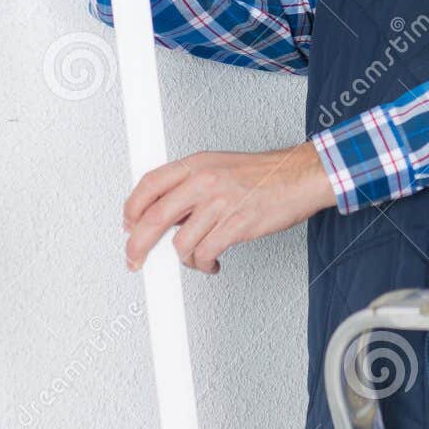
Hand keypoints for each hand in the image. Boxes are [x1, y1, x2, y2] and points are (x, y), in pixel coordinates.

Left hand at [123, 141, 335, 274]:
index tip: (128, 226)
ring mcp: (220, 204)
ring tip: (195, 259)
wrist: (301, 177)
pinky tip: (211, 263)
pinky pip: (206, 254)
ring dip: (184, 259)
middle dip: (137, 245)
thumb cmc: (265, 174)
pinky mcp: (237, 226)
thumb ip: (190, 187)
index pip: (148, 185)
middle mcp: (204, 181)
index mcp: (197, 164)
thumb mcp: (219, 167)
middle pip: (154, 218)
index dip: (131, 209)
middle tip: (135, 259)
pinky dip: (205, 265)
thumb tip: (166, 214)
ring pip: (181, 243)